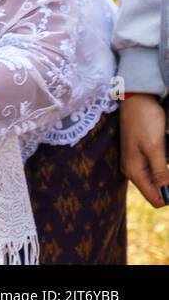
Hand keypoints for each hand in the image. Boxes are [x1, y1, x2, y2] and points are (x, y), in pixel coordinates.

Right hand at [120, 93, 167, 207]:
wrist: (137, 100)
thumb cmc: (144, 121)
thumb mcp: (155, 147)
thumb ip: (160, 173)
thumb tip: (167, 197)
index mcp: (134, 172)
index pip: (156, 199)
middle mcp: (134, 170)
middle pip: (159, 190)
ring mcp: (139, 163)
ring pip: (162, 179)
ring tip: (167, 149)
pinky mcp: (146, 155)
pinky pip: (161, 168)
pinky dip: (168, 163)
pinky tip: (167, 147)